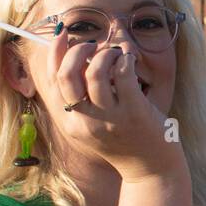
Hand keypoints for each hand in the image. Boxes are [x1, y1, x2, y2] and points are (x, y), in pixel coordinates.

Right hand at [47, 36, 182, 181]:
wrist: (151, 171)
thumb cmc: (125, 142)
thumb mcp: (95, 125)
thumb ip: (83, 99)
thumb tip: (73, 56)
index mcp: (72, 123)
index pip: (53, 81)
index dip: (55, 52)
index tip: (62, 34)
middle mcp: (87, 122)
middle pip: (66, 76)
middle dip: (75, 51)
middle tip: (91, 46)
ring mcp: (111, 118)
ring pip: (95, 72)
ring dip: (104, 54)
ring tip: (115, 54)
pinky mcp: (135, 112)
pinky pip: (123, 73)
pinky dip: (124, 59)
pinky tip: (129, 61)